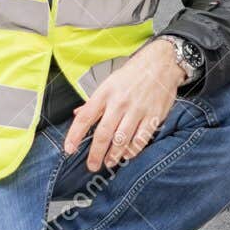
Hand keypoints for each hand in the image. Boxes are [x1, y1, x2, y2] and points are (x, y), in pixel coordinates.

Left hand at [63, 39, 185, 172]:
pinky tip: (127, 155)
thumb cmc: (132, 74)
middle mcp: (120, 102)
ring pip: (122, 140)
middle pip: (103, 134)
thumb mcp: (108, 83)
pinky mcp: (154, 116)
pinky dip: (133, 150)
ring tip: (108, 162)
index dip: (74, 135)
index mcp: (105, 93)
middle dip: (96, 154)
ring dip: (113, 155)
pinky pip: (141, 139)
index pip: (85, 117)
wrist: (161, 64)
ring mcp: (138, 110)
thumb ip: (93, 102)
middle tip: (92, 166)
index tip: (69, 149)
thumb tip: (77, 114)